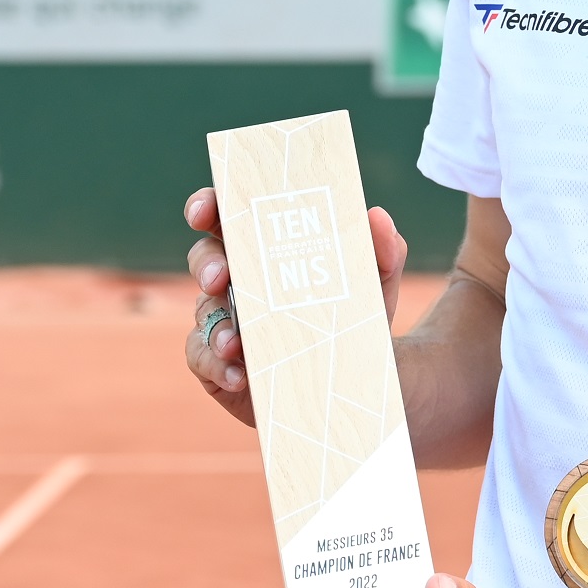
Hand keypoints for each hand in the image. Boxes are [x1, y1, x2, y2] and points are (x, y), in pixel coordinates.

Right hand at [182, 186, 406, 427]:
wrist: (356, 380)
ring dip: (216, 325)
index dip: (208, 207)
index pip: (227, 217)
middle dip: (207, 264)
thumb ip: (384, 251)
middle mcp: (237, 281)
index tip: (204, 212)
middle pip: (205, 258)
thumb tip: (378, 217)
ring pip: (204, 312)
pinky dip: (218, 365)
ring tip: (234, 342)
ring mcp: (224, 321)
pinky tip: (239, 374)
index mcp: (266, 249)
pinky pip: (203, 358)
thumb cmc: (355, 320)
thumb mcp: (375, 286)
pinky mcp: (218, 363)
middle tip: (219, 277)